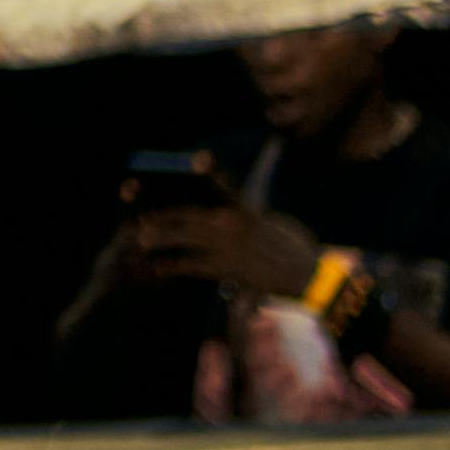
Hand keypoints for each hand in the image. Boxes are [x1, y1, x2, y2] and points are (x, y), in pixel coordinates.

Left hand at [126, 199, 327, 300]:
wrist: (308, 277)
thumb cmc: (294, 249)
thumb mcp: (272, 222)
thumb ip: (246, 214)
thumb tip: (230, 211)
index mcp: (242, 210)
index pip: (216, 188)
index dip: (195, 181)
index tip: (176, 172)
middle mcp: (229, 225)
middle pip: (187, 217)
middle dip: (162, 218)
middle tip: (141, 219)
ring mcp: (226, 247)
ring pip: (184, 239)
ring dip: (161, 238)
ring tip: (142, 240)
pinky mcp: (226, 268)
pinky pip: (192, 265)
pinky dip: (173, 265)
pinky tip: (159, 266)